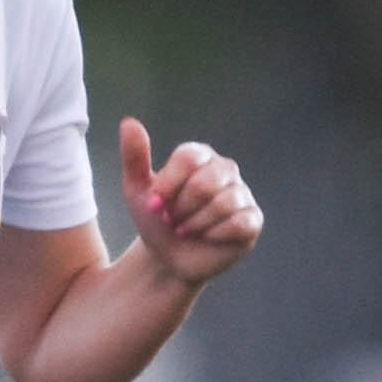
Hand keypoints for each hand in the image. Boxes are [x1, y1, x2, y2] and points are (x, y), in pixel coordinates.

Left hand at [121, 120, 263, 284]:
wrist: (168, 259)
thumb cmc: (156, 220)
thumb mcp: (137, 190)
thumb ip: (134, 156)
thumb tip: (128, 122)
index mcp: (200, 156)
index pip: (189, 158)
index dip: (169, 184)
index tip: (154, 205)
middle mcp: (225, 170)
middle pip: (205, 182)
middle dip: (181, 208)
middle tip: (172, 221)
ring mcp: (242, 194)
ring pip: (222, 203)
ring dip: (195, 224)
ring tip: (186, 230)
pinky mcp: (252, 220)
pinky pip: (239, 223)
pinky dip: (216, 234)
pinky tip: (207, 238)